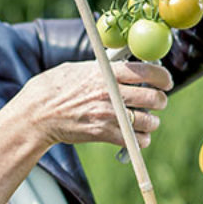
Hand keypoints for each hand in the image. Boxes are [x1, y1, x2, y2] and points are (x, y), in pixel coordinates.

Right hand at [13, 60, 172, 151]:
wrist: (35, 115)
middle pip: (151, 97)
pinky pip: (134, 140)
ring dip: (152, 122)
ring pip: (147, 120)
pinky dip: (141, 140)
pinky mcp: (102, 133)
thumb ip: (101, 67)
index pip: (144, 70)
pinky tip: (138, 137)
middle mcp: (110, 93)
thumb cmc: (53, 88)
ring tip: (148, 121)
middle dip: (160, 100)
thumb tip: (120, 63)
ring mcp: (107, 114)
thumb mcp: (77, 68)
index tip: (166, 81)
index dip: (162, 76)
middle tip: (158, 101)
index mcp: (105, 73)